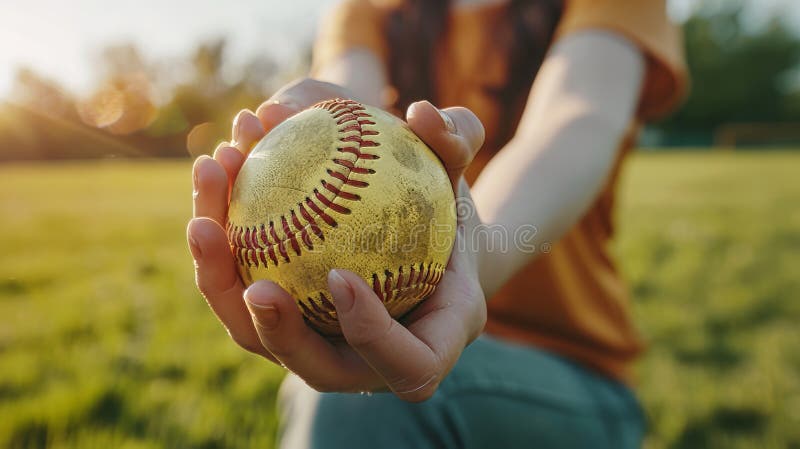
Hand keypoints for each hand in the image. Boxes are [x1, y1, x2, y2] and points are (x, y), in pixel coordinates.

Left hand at [187, 78, 485, 400]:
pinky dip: (219, 240)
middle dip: (276, 331)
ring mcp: (317, 346)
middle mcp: (368, 362)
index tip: (341, 274)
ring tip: (215, 190)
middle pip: (317, 368)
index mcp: (430, 342)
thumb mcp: (458, 169)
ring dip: (220, 274)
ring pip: (256, 332)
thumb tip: (423, 113)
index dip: (372, 334)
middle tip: (255, 282)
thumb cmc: (443, 204)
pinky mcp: (278, 321)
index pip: (409, 365)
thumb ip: (456, 140)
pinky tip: (217, 169)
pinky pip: (236, 291)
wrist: (412, 235)